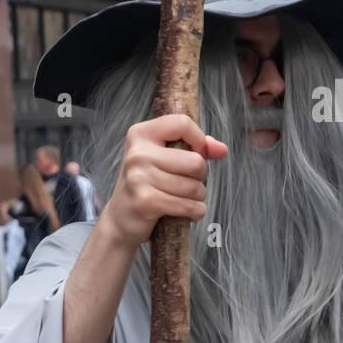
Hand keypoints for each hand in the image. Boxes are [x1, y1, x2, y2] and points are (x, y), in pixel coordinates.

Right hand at [99, 114, 227, 248]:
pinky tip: (187, 213)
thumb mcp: (165, 158)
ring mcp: (139, 177)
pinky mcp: (145, 201)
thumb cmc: (148, 184)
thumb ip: (196, 148)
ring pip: (195, 187)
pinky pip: (189, 206)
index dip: (199, 140)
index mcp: (141, 134)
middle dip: (201, 176)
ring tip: (185, 198)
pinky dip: (196, 212)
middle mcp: (138, 153)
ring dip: (198, 197)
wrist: (121, 218)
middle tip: (188, 182)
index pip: (182, 123)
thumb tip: (222, 149)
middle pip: (196, 161)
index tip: (196, 153)